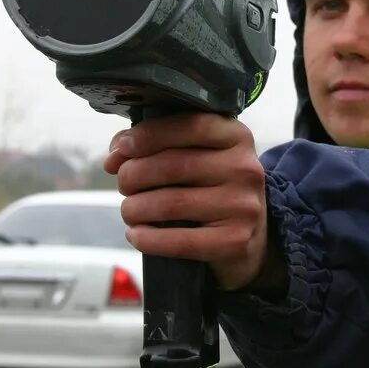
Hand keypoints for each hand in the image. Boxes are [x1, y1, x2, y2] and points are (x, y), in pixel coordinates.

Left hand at [103, 113, 272, 291]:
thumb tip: (115, 156)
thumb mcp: (198, 155)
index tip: (123, 148)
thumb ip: (157, 144)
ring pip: (170, 203)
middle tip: (124, 185)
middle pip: (173, 166)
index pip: (190, 126)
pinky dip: (148, 239)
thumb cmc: (213, 187)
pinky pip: (179, 241)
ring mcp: (242, 206)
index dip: (149, 135)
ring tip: (129, 211)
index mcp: (236, 137)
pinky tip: (137, 234)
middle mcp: (244, 168)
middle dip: (133, 175)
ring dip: (135, 208)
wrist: (253, 233)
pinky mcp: (235, 240)